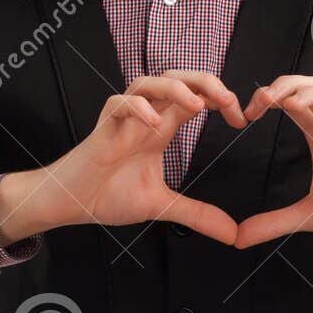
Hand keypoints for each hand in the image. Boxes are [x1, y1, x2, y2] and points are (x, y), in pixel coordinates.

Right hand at [29, 70, 246, 246]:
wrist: (71, 203)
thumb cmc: (108, 195)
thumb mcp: (163, 206)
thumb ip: (197, 215)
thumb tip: (232, 234)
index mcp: (161, 128)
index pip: (195, 97)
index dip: (220, 98)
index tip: (241, 118)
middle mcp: (145, 117)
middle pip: (177, 78)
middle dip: (206, 82)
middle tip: (230, 102)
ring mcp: (123, 120)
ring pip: (148, 81)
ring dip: (175, 87)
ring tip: (197, 104)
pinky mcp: (103, 128)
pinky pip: (119, 103)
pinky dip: (137, 107)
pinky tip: (153, 121)